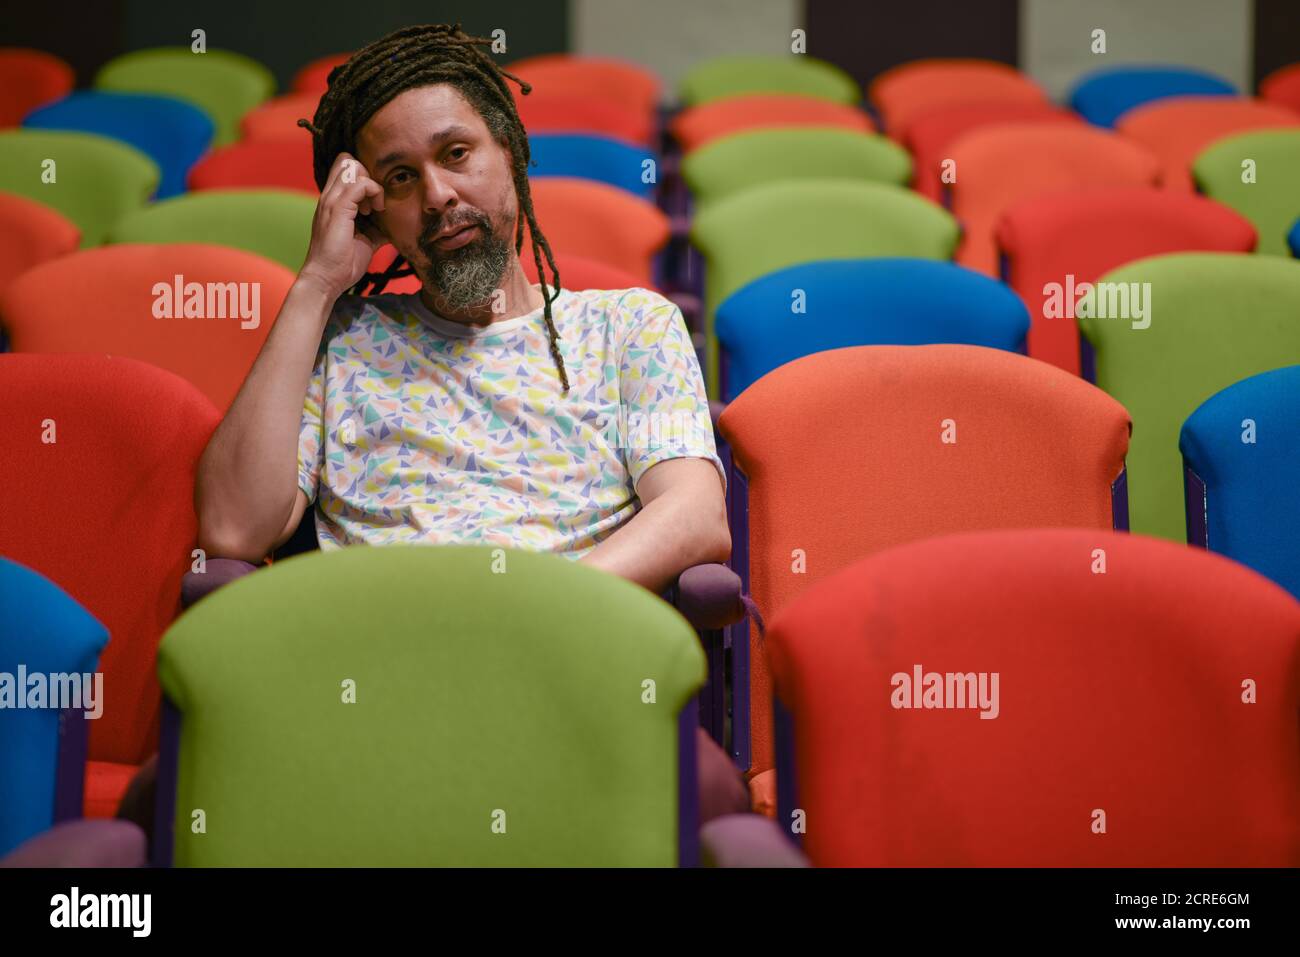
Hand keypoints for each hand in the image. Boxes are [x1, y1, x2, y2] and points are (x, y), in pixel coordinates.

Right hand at [298, 151, 386, 299]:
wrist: (327, 279)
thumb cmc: (343, 263)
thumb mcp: (365, 239)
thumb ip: (376, 227)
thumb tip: (394, 224)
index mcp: (333, 201)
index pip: (344, 168)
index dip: (364, 176)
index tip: (373, 201)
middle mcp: (329, 196)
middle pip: (347, 160)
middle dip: (368, 175)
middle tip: (375, 201)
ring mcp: (331, 200)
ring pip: (353, 166)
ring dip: (371, 184)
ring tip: (374, 208)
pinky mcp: (338, 208)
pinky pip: (360, 184)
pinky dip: (374, 193)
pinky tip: (375, 212)